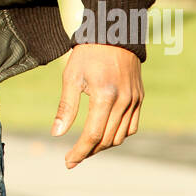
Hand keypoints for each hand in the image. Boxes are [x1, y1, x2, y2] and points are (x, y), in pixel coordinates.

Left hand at [51, 45, 143, 167]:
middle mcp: (123, 101)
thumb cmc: (88, 54)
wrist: (113, 33)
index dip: (79, 152)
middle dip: (89, 152)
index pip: (92, 135)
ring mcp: (134, 100)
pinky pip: (132, 126)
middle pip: (106, 139)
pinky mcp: (139, 98)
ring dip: (103, 145)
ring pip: (120, 136)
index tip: (68, 162)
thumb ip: (66, 107)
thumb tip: (56, 134)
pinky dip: (118, 135)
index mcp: (105, 96)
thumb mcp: (71, 77)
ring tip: (86, 147)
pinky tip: (104, 134)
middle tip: (73, 157)